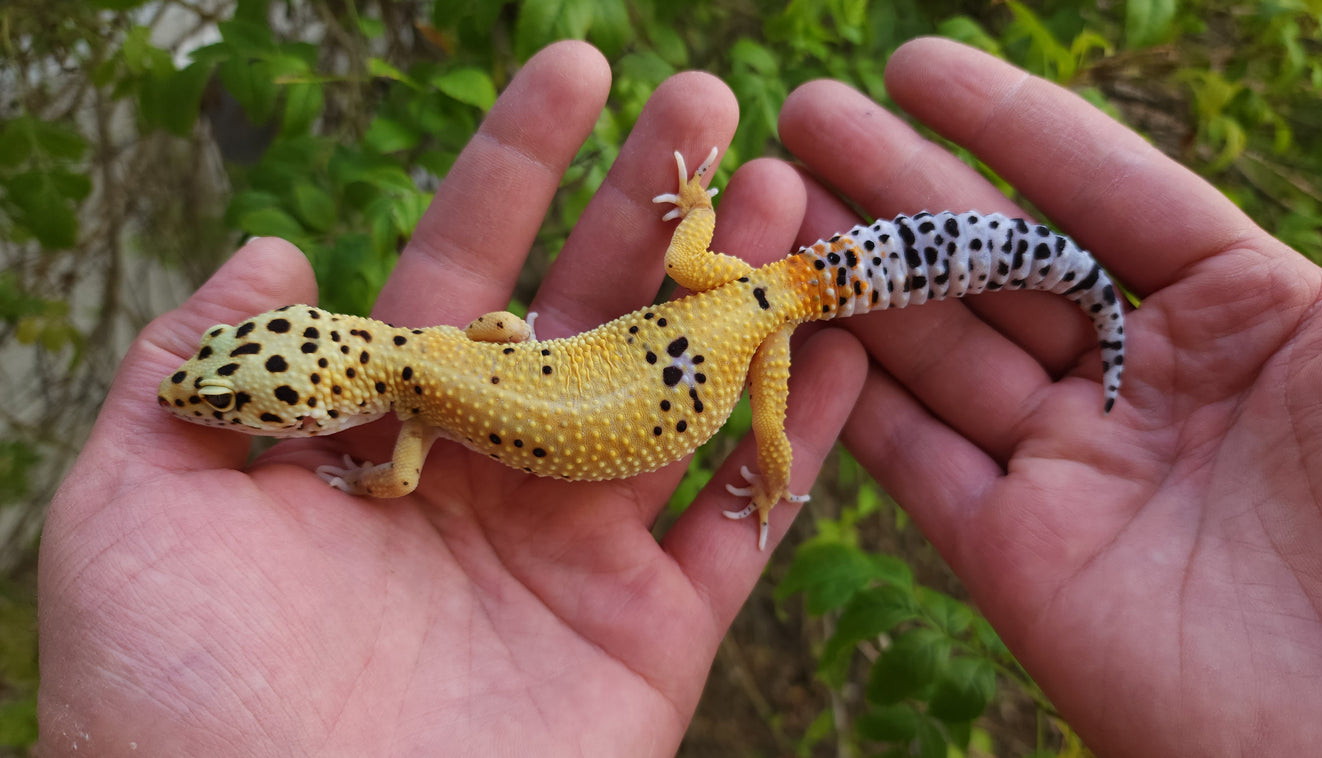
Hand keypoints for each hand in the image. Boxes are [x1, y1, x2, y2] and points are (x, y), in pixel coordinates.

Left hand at [38, 42, 866, 755]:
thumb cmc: (174, 695)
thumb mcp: (138, 502)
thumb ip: (206, 365)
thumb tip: (275, 247)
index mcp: (385, 434)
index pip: (465, 264)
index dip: (520, 164)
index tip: (578, 67)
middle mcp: (491, 479)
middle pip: (592, 312)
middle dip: (654, 206)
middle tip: (715, 102)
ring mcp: (578, 556)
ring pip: (681, 397)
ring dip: (740, 293)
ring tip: (795, 191)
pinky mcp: (651, 640)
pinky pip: (745, 524)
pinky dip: (803, 438)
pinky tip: (847, 344)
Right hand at [780, 38, 1321, 755]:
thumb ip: (1267, 270)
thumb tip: (1166, 206)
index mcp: (1247, 318)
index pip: (1105, 194)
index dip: (1010, 123)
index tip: (913, 65)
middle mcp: (1146, 385)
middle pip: (1000, 262)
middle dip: (900, 183)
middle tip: (804, 115)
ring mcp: (1074, 471)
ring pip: (941, 351)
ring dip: (853, 275)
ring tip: (771, 198)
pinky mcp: (1017, 559)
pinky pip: (916, 461)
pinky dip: (850, 396)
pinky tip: (791, 325)